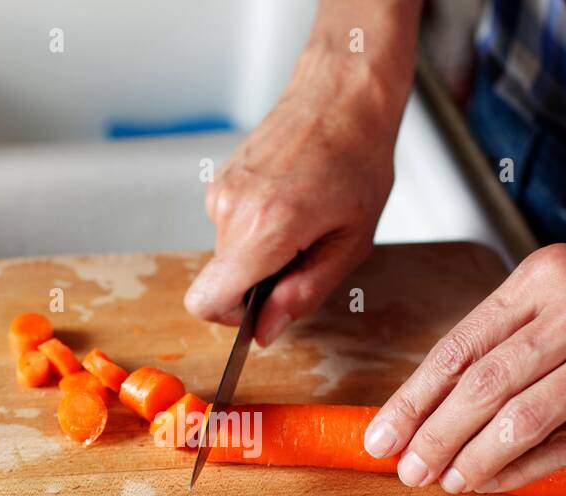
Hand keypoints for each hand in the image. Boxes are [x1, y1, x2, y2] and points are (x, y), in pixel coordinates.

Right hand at [183, 4, 417, 345]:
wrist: (342, 94)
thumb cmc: (358, 161)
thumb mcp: (350, 243)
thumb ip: (304, 293)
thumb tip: (265, 331)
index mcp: (263, 230)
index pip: (207, 302)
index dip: (234, 319)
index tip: (266, 306)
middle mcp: (230, 210)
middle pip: (222, 282)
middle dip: (260, 282)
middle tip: (307, 251)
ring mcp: (221, 192)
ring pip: (229, 254)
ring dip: (263, 252)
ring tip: (305, 219)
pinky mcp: (221, 180)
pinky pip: (231, 226)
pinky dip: (258, 227)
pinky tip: (292, 200)